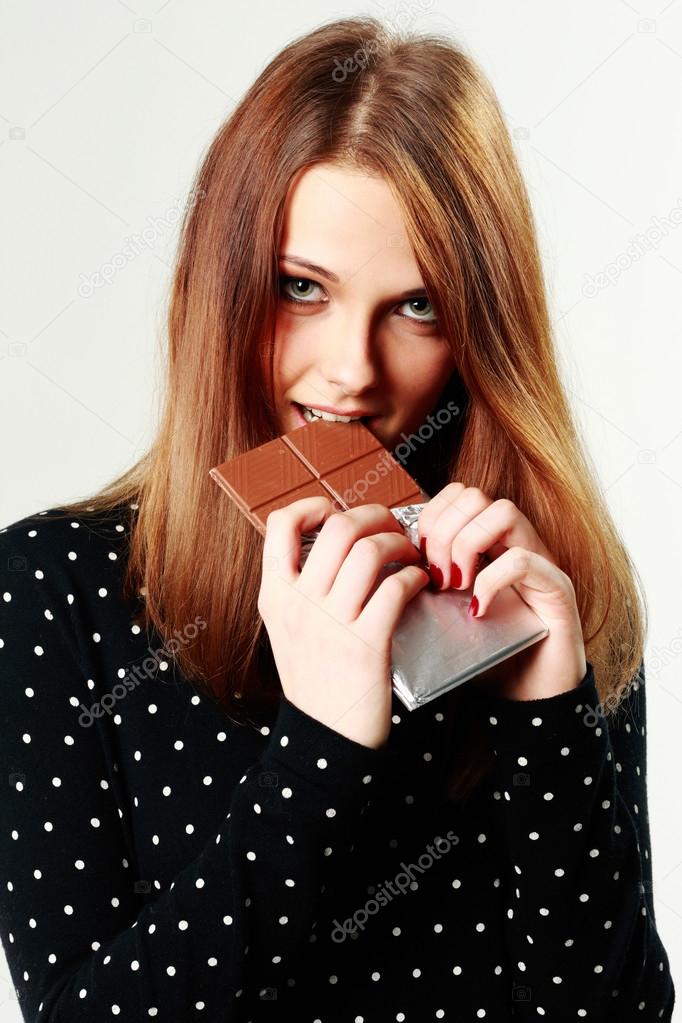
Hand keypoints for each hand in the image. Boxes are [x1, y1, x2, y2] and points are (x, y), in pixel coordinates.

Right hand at [258, 497, 429, 747]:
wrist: (325, 739)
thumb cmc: (314, 679)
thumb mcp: (287, 629)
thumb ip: (298, 587)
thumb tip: (329, 540)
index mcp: (275, 595)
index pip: (280, 525)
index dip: (312, 506)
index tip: (336, 513)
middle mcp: (298, 603)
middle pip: (338, 527)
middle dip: (374, 516)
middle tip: (391, 527)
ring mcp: (330, 623)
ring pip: (369, 551)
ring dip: (399, 543)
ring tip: (410, 555)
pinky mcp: (366, 643)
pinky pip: (394, 587)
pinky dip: (413, 576)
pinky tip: (418, 582)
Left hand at [418, 484, 586, 700]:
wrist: (531, 696)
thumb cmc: (488, 653)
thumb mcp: (448, 610)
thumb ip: (429, 581)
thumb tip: (389, 565)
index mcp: (488, 541)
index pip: (457, 493)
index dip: (431, 516)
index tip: (418, 556)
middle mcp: (516, 541)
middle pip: (475, 495)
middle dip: (444, 531)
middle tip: (437, 575)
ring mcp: (540, 560)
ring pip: (503, 511)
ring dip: (468, 545)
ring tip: (456, 586)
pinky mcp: (558, 588)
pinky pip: (523, 560)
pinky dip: (491, 580)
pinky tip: (478, 608)